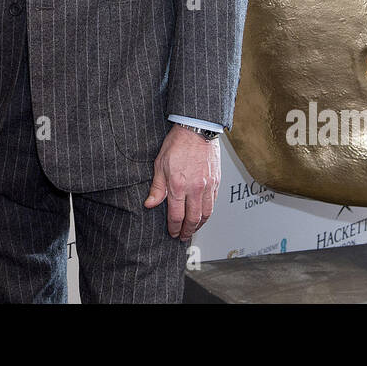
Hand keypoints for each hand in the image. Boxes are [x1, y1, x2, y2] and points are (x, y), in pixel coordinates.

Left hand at [144, 123, 220, 240]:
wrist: (197, 128)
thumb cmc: (178, 143)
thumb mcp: (160, 164)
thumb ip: (157, 187)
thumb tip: (150, 204)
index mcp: (178, 185)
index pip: (177, 215)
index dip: (174, 228)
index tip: (173, 233)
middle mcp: (195, 188)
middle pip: (193, 218)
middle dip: (188, 231)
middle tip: (184, 237)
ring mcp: (208, 185)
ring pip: (206, 213)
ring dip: (200, 225)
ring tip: (194, 229)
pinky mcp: (216, 181)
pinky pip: (214, 202)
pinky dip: (209, 212)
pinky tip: (204, 214)